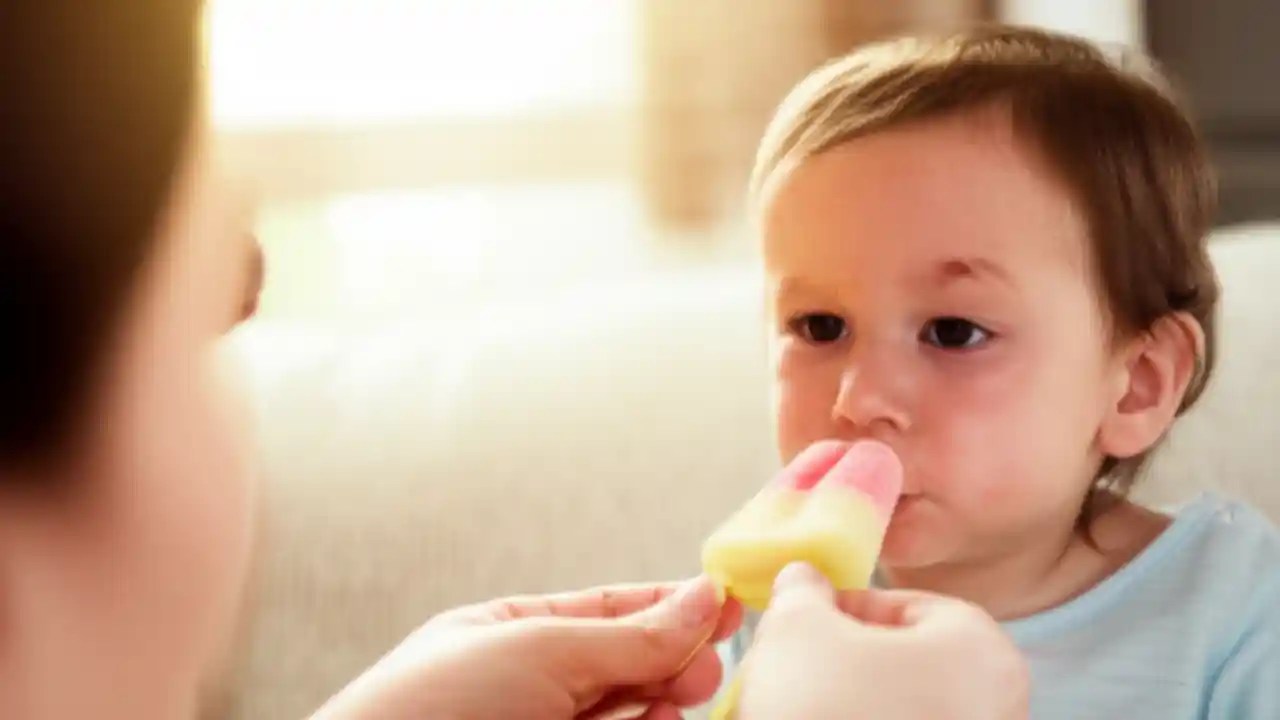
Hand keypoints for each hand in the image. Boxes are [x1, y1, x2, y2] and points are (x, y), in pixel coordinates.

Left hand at [312, 576, 742, 719]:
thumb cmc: (432, 707)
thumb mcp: (539, 649)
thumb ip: (629, 632)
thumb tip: (705, 594)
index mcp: (510, 630)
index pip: (606, 609)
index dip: (668, 604)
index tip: (728, 602)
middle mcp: (530, 684)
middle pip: (626, 663)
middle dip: (675, 657)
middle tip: (716, 660)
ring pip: (629, 711)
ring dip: (667, 700)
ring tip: (692, 692)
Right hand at [736, 563, 1027, 719]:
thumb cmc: (828, 710)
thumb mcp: (797, 627)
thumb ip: (802, 590)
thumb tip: (804, 581)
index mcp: (982, 651)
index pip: (907, 605)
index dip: (844, 606)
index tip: (804, 620)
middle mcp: (998, 705)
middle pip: (909, 658)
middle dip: (847, 658)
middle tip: (797, 664)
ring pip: (905, 705)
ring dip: (854, 700)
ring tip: (802, 705)